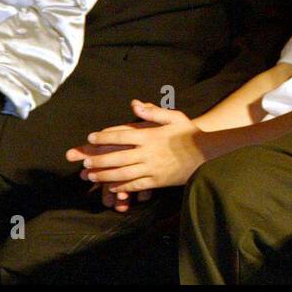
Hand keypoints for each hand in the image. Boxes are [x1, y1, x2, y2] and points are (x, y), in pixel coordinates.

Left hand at [65, 100, 205, 201]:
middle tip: (84, 161)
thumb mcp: (174, 117)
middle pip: (117, 157)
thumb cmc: (189, 133)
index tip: (91, 138)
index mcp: (150, 136)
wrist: (207, 154)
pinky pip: (135, 185)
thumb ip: (153, 112)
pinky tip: (111, 187)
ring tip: (91, 175)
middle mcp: (148, 153)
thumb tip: (134, 104)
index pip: (121, 136)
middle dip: (98, 159)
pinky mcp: (157, 181)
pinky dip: (121, 187)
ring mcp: (152, 168)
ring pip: (123, 174)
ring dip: (105, 175)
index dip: (104, 137)